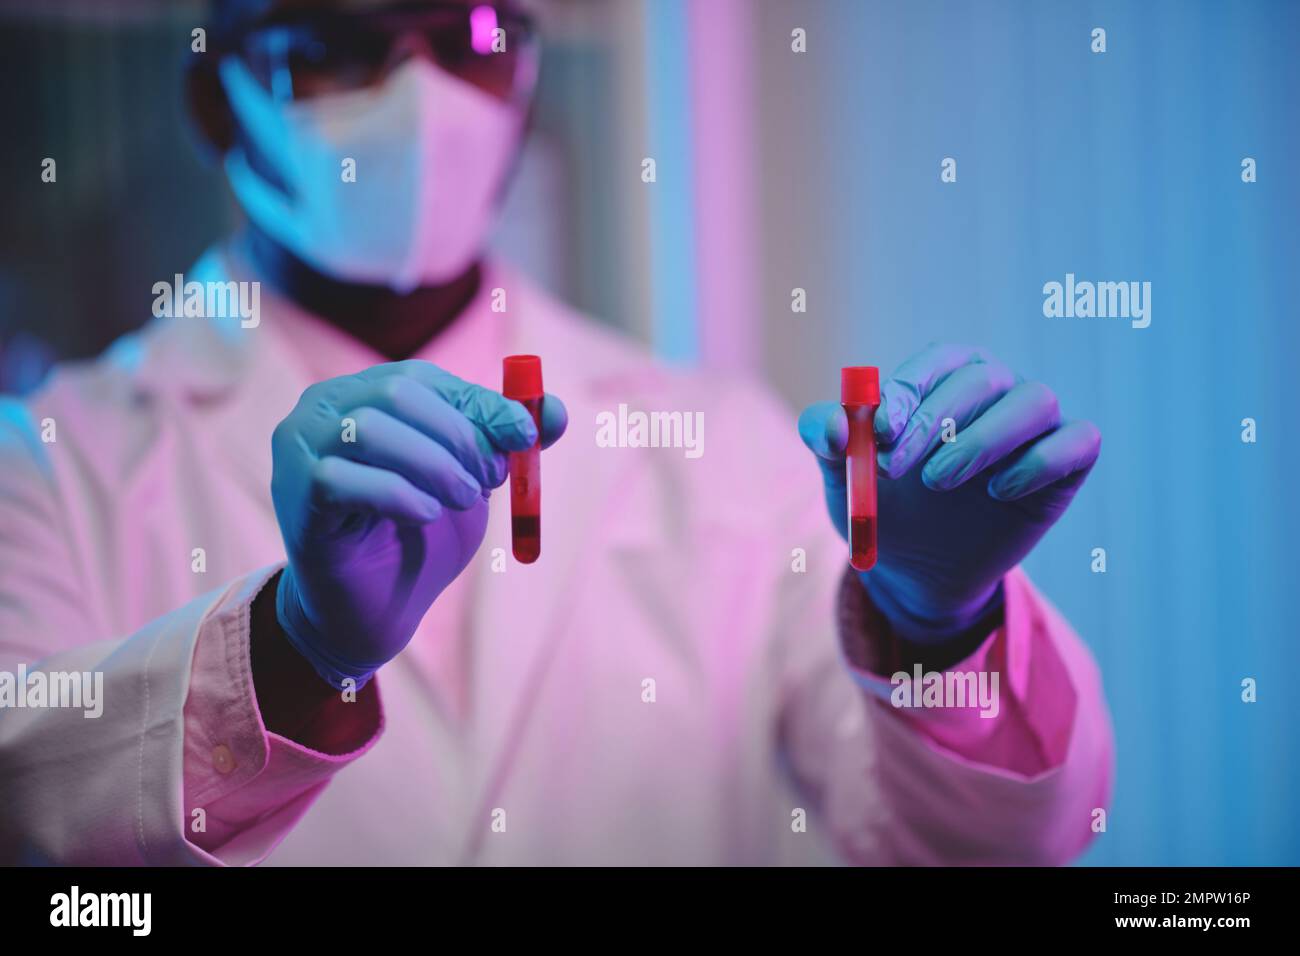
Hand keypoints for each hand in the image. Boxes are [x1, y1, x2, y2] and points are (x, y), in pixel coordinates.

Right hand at [270, 360, 566, 686]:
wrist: (372, 609)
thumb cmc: (418, 534)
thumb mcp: (472, 481)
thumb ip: (506, 444)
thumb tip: (556, 411)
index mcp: (366, 392)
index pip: (425, 377)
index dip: (480, 404)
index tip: (526, 435)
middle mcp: (324, 407)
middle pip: (396, 393)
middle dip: (459, 436)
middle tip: (489, 480)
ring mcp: (300, 448)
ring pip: (371, 430)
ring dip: (434, 466)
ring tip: (461, 501)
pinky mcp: (296, 495)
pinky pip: (343, 479)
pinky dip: (399, 495)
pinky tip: (425, 517)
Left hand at [799, 344, 1099, 643]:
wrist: (917, 569)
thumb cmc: (884, 505)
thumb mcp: (843, 477)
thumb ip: (827, 441)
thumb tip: (835, 424)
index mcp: (945, 377)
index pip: (936, 361)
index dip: (909, 393)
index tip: (878, 435)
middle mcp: (997, 388)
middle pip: (983, 376)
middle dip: (936, 421)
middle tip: (897, 468)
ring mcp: (1035, 424)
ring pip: (1035, 400)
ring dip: (984, 440)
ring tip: (939, 482)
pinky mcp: (1067, 463)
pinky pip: (1078, 441)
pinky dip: (1039, 462)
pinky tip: (999, 493)